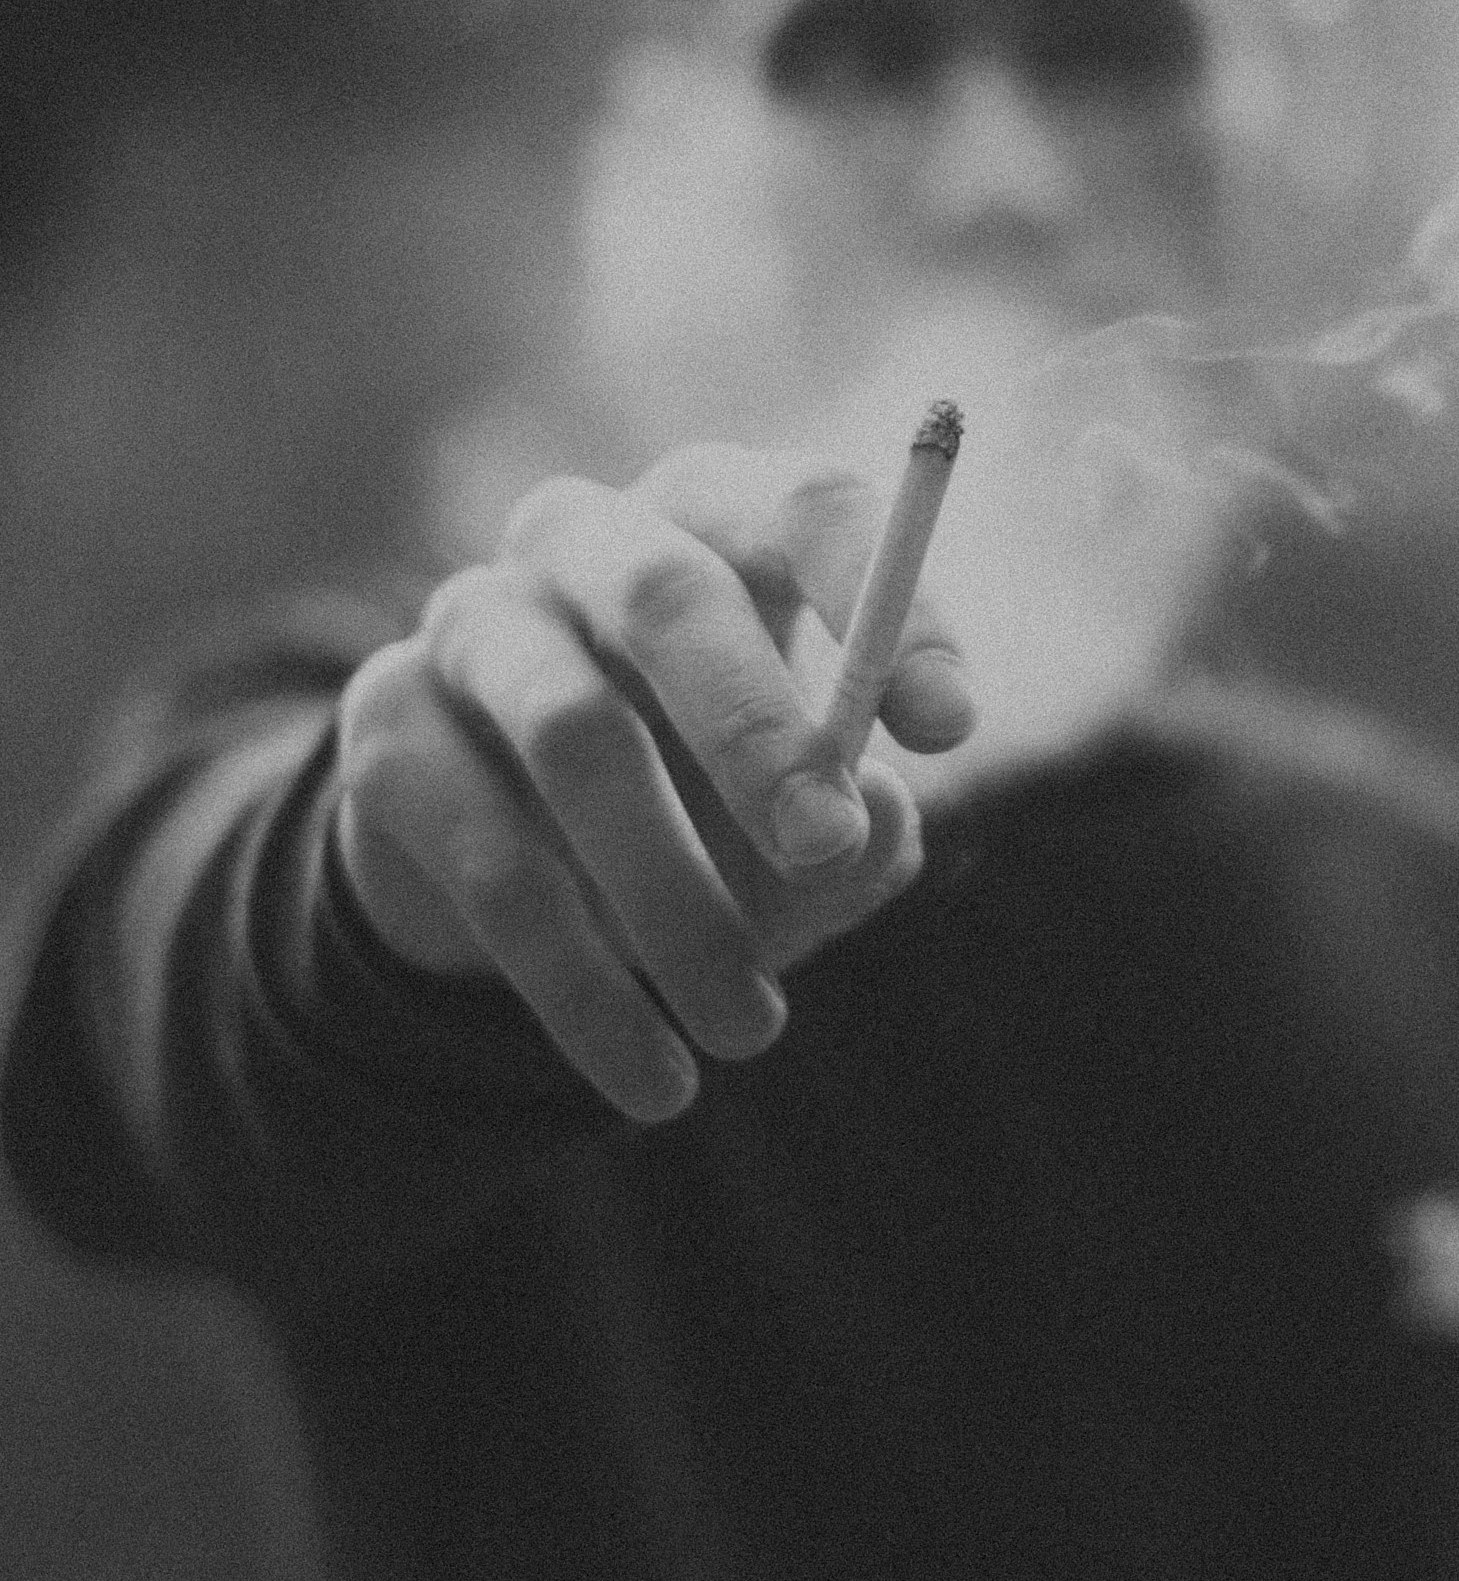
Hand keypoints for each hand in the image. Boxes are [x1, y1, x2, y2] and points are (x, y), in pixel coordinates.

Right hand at [333, 444, 975, 1122]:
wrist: (507, 867)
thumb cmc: (708, 809)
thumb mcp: (801, 823)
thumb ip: (857, 828)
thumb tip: (876, 823)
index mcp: (713, 517)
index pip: (803, 506)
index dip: (878, 599)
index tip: (950, 727)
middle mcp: (584, 537)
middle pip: (667, 590)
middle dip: (758, 727)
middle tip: (825, 847)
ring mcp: (472, 621)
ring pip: (574, 735)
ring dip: (675, 897)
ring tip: (751, 1027)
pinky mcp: (387, 725)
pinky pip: (490, 856)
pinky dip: (584, 983)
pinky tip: (653, 1074)